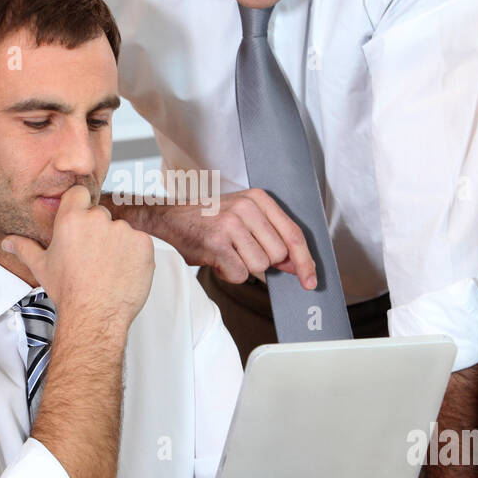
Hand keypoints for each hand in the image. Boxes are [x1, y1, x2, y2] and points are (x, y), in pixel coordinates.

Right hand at [4, 185, 154, 328]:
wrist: (95, 316)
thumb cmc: (69, 293)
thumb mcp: (42, 268)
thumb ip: (24, 248)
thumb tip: (8, 242)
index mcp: (71, 219)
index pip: (79, 193)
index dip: (80, 208)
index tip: (80, 224)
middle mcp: (98, 220)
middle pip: (100, 215)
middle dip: (98, 231)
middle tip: (92, 257)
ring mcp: (123, 230)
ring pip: (121, 230)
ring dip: (117, 244)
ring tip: (107, 268)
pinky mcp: (143, 243)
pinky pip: (140, 243)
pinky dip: (135, 255)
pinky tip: (122, 271)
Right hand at [142, 188, 314, 287]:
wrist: (167, 219)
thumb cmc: (206, 220)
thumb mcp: (242, 217)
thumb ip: (271, 237)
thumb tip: (294, 265)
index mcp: (257, 198)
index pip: (293, 233)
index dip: (304, 260)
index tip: (309, 280)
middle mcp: (246, 208)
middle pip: (278, 254)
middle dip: (262, 261)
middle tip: (240, 251)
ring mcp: (230, 224)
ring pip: (260, 265)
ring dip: (243, 267)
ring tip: (226, 253)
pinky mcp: (216, 243)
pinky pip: (239, 274)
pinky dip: (229, 273)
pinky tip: (217, 259)